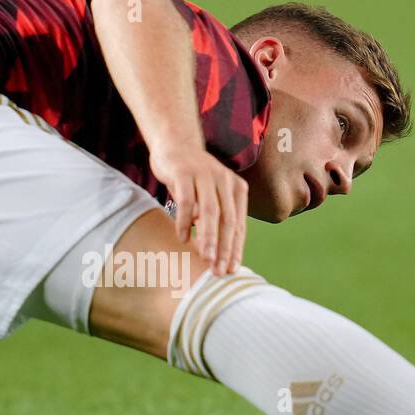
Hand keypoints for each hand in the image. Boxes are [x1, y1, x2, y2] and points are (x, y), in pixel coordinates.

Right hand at [149, 144, 247, 274]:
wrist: (176, 144)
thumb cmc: (194, 178)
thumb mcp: (211, 196)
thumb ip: (217, 219)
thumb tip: (218, 253)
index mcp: (237, 188)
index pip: (239, 224)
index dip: (236, 249)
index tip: (231, 269)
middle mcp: (224, 181)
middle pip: (227, 220)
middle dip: (225, 248)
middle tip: (219, 270)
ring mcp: (205, 175)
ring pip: (210, 212)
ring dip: (208, 238)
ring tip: (206, 258)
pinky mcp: (185, 173)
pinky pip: (186, 201)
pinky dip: (184, 222)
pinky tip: (182, 238)